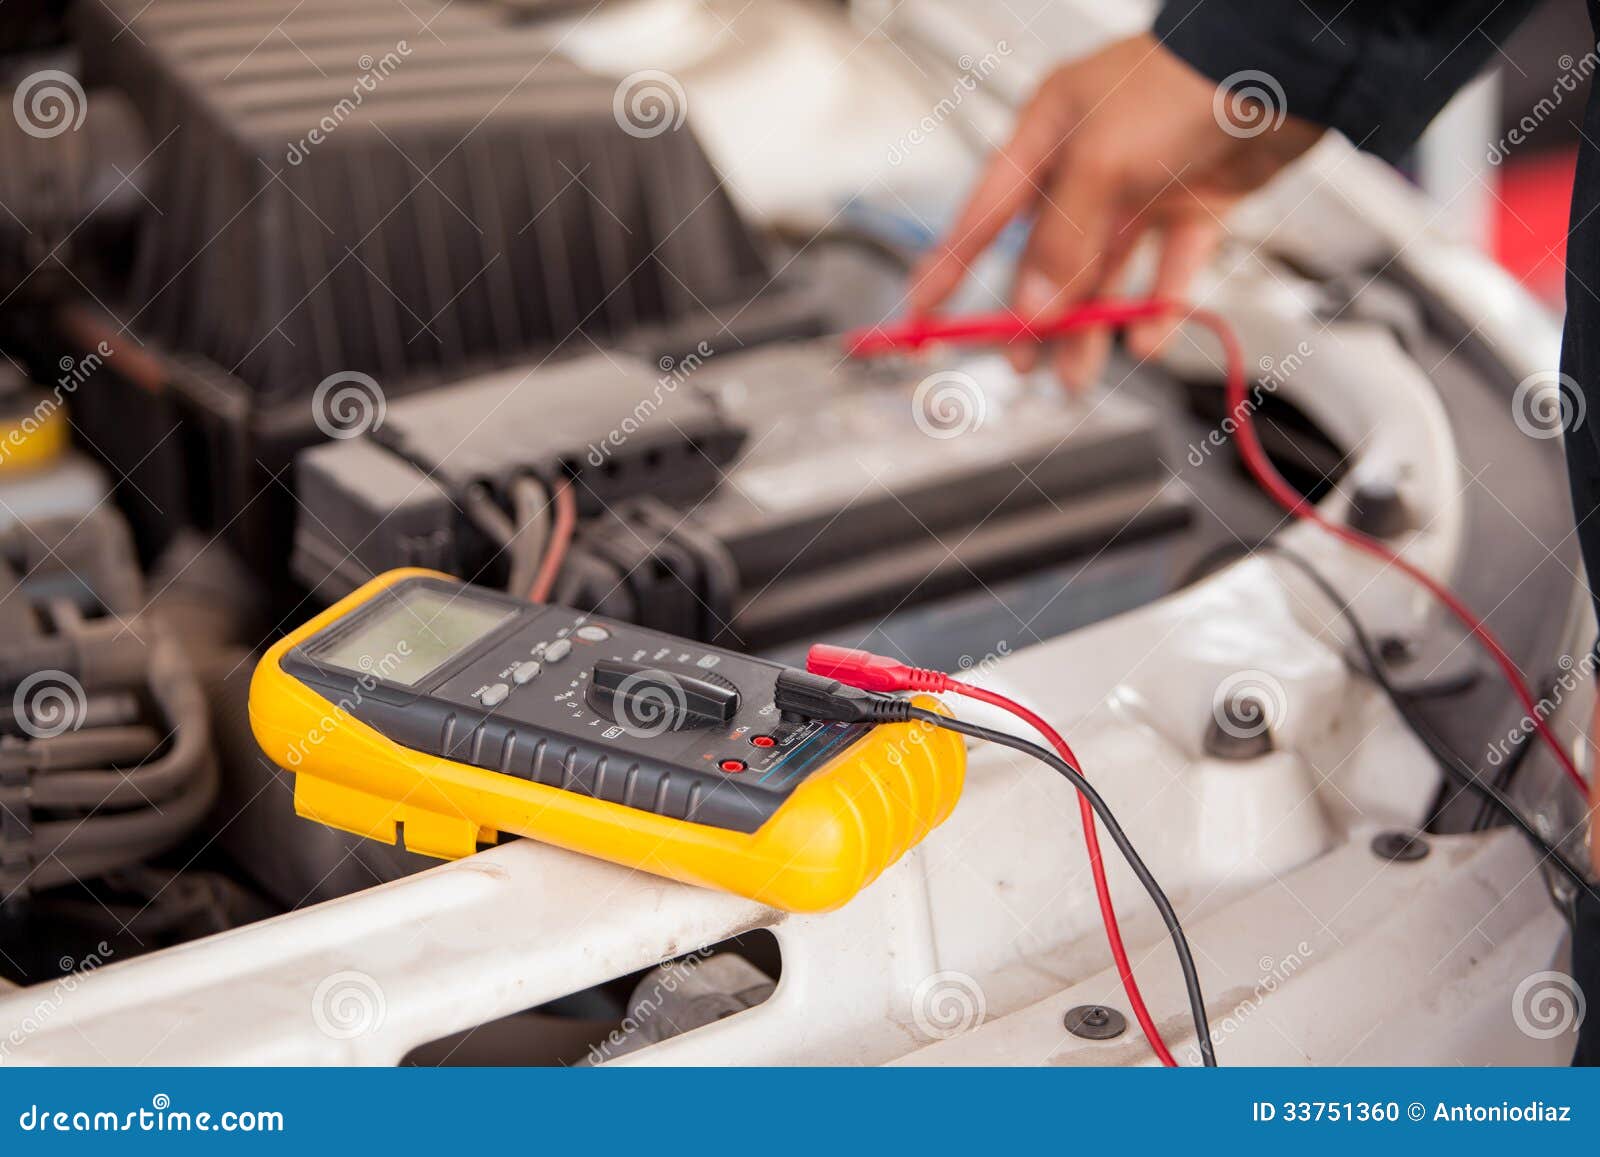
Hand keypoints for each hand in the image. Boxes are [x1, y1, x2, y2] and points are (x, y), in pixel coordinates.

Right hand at [908, 34, 1322, 390]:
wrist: (1286, 67)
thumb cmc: (1186, 82)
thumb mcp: (1103, 164)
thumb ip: (1063, 242)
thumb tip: (1035, 308)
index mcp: (1050, 130)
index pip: (986, 211)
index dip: (951, 265)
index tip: (923, 312)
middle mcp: (1093, 160)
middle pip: (1049, 254)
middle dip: (1036, 313)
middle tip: (1022, 361)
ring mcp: (1145, 182)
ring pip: (1106, 268)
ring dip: (1092, 322)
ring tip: (1079, 373)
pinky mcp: (1195, 200)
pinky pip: (1166, 264)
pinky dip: (1156, 302)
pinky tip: (1146, 334)